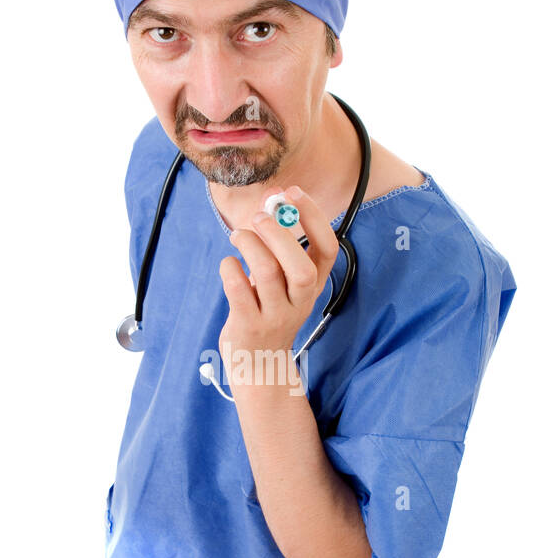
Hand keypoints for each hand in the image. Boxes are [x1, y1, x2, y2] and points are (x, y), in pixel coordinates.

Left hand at [217, 185, 338, 386]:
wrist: (259, 363)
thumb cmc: (268, 310)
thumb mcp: (284, 282)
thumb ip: (279, 245)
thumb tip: (271, 200)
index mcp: (314, 285)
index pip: (329, 248)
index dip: (314, 217)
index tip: (293, 193)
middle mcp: (299, 301)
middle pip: (300, 267)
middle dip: (280, 234)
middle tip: (259, 215)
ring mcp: (274, 316)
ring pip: (266, 273)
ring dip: (249, 244)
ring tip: (238, 235)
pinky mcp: (247, 325)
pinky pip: (238, 289)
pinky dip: (230, 267)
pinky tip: (229, 264)